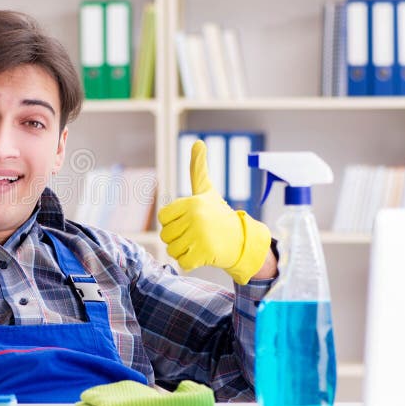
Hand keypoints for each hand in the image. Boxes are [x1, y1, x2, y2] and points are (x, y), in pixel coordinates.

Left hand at [157, 140, 269, 284]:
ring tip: (199, 243)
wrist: (242, 239)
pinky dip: (190, 262)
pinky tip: (203, 254)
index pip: (163, 217)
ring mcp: (199, 237)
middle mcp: (195, 218)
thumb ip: (198, 169)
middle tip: (195, 234)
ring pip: (172, 250)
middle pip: (165, 235)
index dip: (173, 221)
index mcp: (191, 203)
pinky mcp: (203, 254)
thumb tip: (198, 143)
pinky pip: (181, 262)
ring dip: (183, 250)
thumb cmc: (219, 214)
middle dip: (177, 237)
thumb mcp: (207, 191)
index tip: (188, 220)